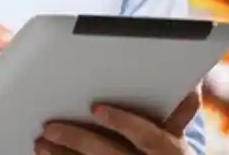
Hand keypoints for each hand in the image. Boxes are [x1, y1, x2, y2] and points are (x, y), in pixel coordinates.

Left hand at [37, 90, 198, 154]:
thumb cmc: (163, 142)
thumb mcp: (172, 128)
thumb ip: (175, 108)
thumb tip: (188, 82)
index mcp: (171, 149)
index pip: (150, 137)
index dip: (124, 123)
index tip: (95, 108)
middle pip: (112, 154)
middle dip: (79, 140)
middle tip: (49, 127)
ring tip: (40, 141)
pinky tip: (44, 151)